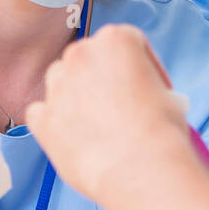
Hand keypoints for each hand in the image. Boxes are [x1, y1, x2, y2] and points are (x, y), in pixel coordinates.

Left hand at [25, 25, 188, 204]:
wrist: (140, 169)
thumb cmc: (159, 133)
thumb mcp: (166, 95)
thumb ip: (143, 85)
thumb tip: (136, 100)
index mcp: (115, 40)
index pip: (128, 42)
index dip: (143, 66)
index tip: (149, 84)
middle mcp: (81, 56)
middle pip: (89, 58)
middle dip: (104, 78)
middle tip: (122, 104)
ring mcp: (57, 86)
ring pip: (61, 81)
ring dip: (76, 96)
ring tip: (100, 123)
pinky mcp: (42, 119)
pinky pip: (42, 112)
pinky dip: (56, 122)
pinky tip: (77, 136)